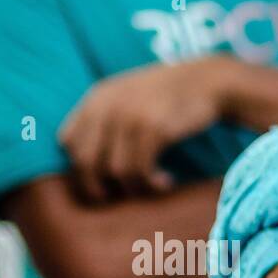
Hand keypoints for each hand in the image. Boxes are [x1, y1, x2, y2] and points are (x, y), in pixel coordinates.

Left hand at [57, 57, 236, 201]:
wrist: (209, 81)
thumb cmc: (172, 97)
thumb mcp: (131, 97)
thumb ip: (107, 117)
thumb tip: (91, 160)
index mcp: (97, 98)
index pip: (67, 142)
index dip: (82, 167)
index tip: (105, 179)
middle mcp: (107, 106)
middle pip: (85, 162)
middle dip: (100, 188)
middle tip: (122, 196)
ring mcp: (130, 117)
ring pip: (115, 171)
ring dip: (135, 188)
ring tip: (154, 186)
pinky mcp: (154, 128)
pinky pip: (141, 170)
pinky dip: (152, 184)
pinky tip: (167, 181)